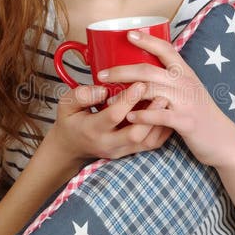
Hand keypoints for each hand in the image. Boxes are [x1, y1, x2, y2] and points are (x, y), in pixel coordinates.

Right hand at [49, 80, 171, 163]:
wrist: (72, 146)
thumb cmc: (71, 121)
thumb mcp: (66, 105)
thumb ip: (81, 95)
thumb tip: (103, 90)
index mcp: (92, 129)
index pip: (113, 116)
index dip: (128, 100)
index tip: (140, 83)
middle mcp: (108, 143)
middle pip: (135, 134)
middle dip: (150, 115)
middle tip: (162, 95)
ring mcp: (121, 151)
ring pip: (147, 142)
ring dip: (160, 123)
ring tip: (168, 104)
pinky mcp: (130, 152)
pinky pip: (151, 145)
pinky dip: (162, 131)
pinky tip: (167, 115)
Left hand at [97, 30, 234, 168]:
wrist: (223, 140)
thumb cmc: (202, 115)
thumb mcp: (190, 92)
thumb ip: (173, 82)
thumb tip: (149, 74)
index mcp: (186, 74)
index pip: (166, 49)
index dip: (147, 40)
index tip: (129, 34)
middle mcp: (186, 83)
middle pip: (149, 70)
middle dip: (122, 71)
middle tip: (102, 74)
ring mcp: (186, 101)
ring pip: (151, 91)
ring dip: (126, 95)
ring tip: (108, 100)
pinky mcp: (185, 121)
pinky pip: (160, 115)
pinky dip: (143, 115)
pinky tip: (129, 117)